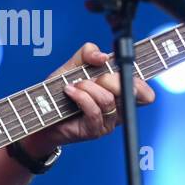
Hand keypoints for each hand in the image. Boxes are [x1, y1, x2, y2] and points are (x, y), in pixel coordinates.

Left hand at [24, 42, 156, 153]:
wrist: (40, 113)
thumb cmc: (59, 91)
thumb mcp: (73, 65)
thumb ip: (88, 53)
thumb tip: (103, 57)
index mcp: (119, 93)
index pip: (144, 91)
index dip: (141, 81)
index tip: (123, 68)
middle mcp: (118, 108)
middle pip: (132, 91)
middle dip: (110, 78)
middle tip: (91, 77)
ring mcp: (108, 122)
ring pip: (109, 99)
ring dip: (88, 87)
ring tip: (74, 85)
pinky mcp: (95, 130)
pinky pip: (94, 111)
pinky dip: (80, 97)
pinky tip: (70, 91)